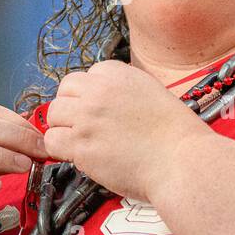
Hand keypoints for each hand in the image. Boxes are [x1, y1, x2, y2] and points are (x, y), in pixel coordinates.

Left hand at [43, 60, 211, 201]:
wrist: (181, 161)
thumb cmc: (175, 135)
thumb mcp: (151, 92)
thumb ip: (122, 90)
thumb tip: (102, 99)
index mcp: (117, 73)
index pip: (84, 77)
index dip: (88, 96)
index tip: (96, 111)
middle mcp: (99, 91)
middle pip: (64, 92)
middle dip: (70, 109)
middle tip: (83, 127)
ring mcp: (87, 117)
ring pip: (53, 114)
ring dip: (63, 128)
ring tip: (80, 142)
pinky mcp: (81, 145)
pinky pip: (53, 142)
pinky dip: (61, 151)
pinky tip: (80, 156)